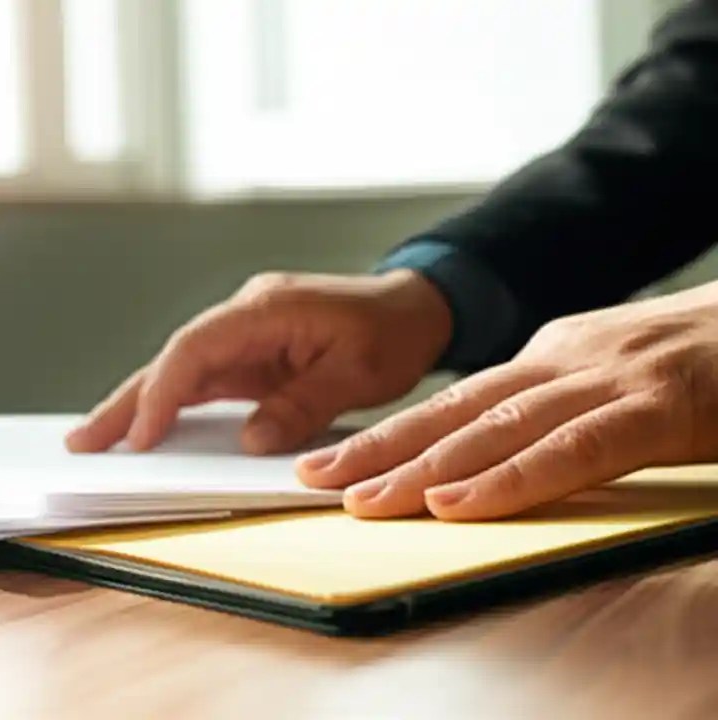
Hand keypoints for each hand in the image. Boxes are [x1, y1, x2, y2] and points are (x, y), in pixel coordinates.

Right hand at [65, 270, 452, 454]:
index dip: (163, 393)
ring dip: (139, 404)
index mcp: (266, 308)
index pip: (195, 348)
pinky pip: (200, 379)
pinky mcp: (248, 352)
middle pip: (171, 358)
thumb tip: (249, 440)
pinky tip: (145, 430)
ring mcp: (243, 333)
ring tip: (96, 441)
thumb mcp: (359, 374)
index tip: (140, 436)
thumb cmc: (393, 333)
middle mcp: (244, 315)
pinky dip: (170, 403)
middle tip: (82, 440)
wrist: (415, 307)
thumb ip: (303, 404)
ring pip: (177, 369)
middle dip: (126, 400)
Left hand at [296, 280, 717, 519]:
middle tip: (314, 480)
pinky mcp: (658, 408)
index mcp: (554, 356)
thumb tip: (500, 447)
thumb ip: (562, 407)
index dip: (390, 435)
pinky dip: (511, 478)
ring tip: (362, 499)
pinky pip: (574, 449)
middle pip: (455, 411)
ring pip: (496, 428)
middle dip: (380, 449)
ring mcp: (610, 380)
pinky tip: (460, 504)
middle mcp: (566, 361)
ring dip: (423, 467)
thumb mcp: (619, 376)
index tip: (335, 463)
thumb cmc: (709, 359)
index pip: (455, 400)